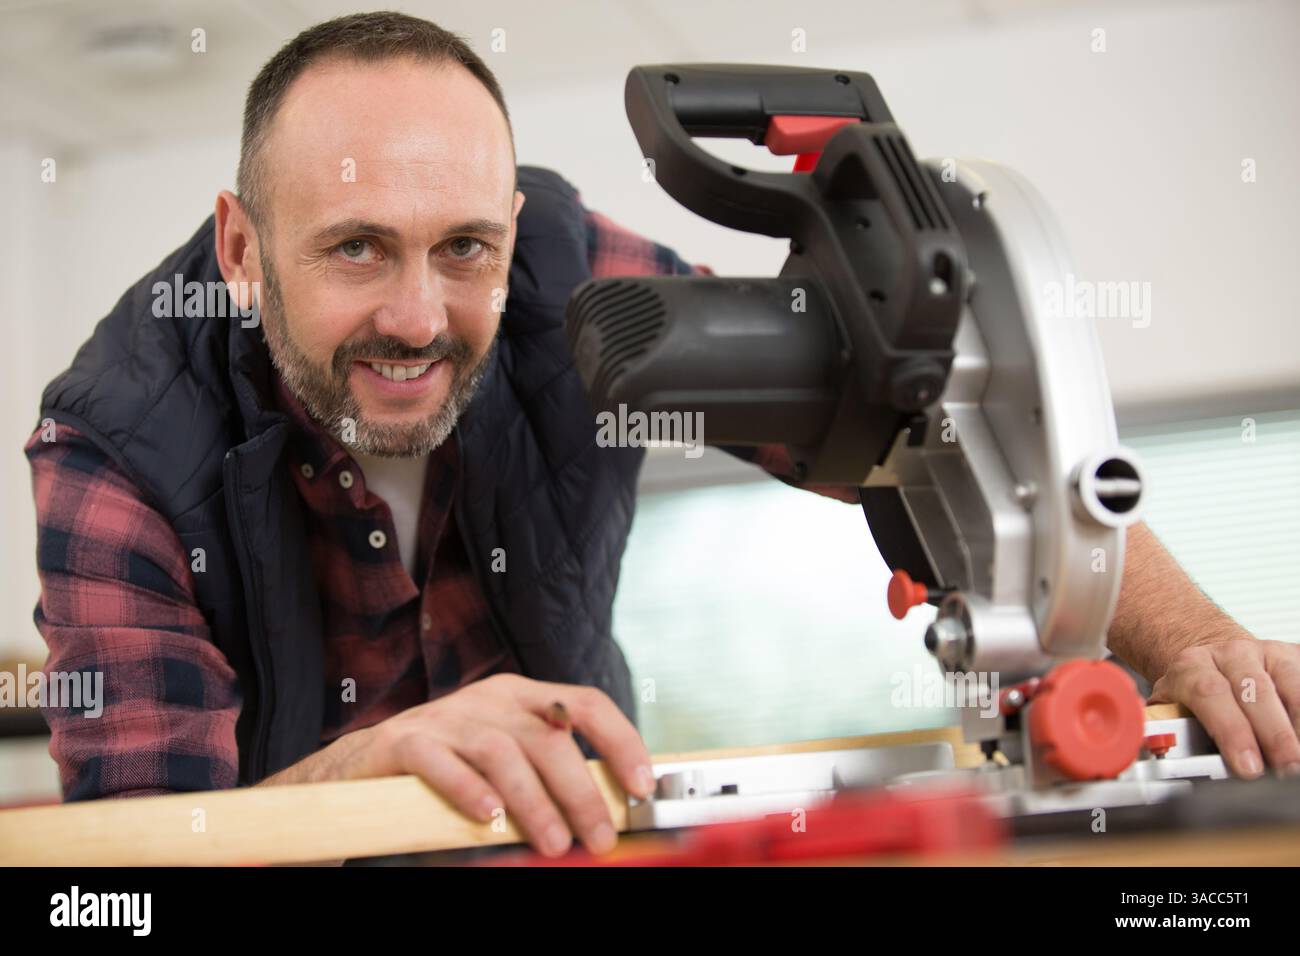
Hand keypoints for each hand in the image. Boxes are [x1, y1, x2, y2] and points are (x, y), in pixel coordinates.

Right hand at [327, 673, 653, 856]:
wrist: (360, 765)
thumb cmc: (448, 766)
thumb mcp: (506, 761)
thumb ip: (548, 776)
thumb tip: (604, 812)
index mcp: (521, 696)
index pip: (585, 703)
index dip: (620, 740)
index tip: (642, 784)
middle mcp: (488, 698)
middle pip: (548, 737)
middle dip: (580, 791)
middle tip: (597, 837)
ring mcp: (446, 716)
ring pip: (501, 752)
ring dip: (533, 802)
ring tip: (551, 843)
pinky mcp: (404, 741)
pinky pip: (440, 762)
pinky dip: (469, 790)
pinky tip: (488, 818)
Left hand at [1148, 638, 1299, 778]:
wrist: (1218, 659)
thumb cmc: (1195, 690)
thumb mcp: (1172, 706)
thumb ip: (1167, 728)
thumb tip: (1161, 751)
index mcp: (1192, 664)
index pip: (1209, 694)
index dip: (1230, 732)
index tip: (1247, 767)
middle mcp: (1232, 653)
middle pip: (1255, 692)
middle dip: (1274, 736)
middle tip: (1286, 768)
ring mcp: (1267, 652)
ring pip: (1291, 685)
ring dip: (1297, 724)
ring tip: (1298, 756)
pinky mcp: (1294, 656)